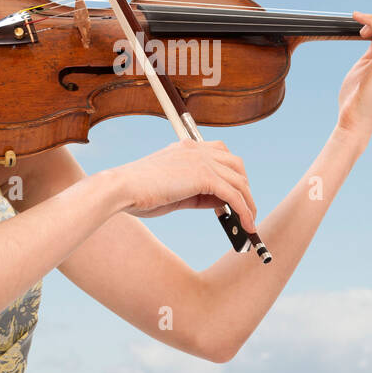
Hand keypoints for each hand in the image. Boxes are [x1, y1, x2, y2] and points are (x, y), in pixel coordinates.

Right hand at [112, 139, 257, 231]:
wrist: (121, 189)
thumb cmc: (139, 193)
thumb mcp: (175, 192)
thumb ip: (199, 193)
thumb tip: (223, 203)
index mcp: (187, 147)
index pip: (220, 154)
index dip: (231, 174)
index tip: (234, 194)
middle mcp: (197, 149)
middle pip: (236, 164)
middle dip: (244, 187)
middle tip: (246, 208)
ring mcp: (201, 160)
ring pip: (239, 180)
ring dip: (248, 202)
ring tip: (250, 222)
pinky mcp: (203, 176)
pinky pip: (233, 194)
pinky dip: (244, 210)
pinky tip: (247, 225)